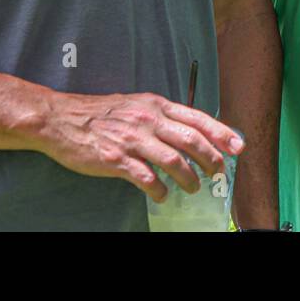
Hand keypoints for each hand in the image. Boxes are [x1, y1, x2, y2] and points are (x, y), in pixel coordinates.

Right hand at [40, 91, 243, 202]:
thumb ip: (161, 116)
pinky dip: (159, 189)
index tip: (237, 147)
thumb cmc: (100, 113)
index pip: (197, 118)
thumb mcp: (136, 105)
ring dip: (189, 178)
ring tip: (193, 187)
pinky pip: (146, 178)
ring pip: (174, 161)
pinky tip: (162, 195)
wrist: (61, 119)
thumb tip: (188, 131)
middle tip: (217, 173)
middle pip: (191, 140)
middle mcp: (148, 119)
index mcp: (156, 105)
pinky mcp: (116, 159)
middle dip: (211, 159)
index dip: (221, 133)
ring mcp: (133, 139)